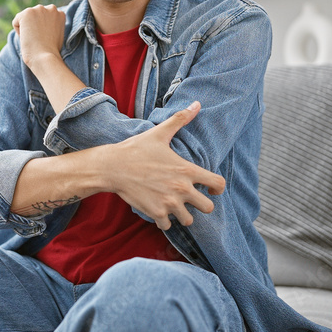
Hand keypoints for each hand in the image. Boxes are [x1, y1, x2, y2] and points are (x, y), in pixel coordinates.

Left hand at [12, 4, 65, 69]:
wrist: (45, 57)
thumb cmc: (51, 52)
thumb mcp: (57, 35)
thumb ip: (51, 26)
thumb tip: (41, 25)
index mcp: (59, 14)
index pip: (44, 18)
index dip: (42, 31)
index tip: (45, 40)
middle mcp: (51, 8)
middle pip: (34, 17)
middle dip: (34, 28)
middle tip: (39, 40)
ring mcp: (39, 9)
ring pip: (25, 19)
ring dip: (27, 30)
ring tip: (34, 40)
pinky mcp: (27, 13)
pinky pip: (16, 22)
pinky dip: (19, 32)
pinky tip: (28, 38)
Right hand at [100, 101, 225, 229]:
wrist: (113, 166)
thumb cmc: (137, 149)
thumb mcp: (160, 133)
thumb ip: (181, 119)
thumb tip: (197, 104)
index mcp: (187, 171)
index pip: (218, 184)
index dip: (217, 188)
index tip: (211, 189)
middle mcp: (182, 189)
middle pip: (208, 208)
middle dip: (201, 204)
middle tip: (190, 199)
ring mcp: (169, 203)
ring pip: (189, 221)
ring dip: (183, 215)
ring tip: (173, 205)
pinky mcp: (156, 213)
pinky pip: (168, 226)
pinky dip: (164, 221)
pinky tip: (158, 210)